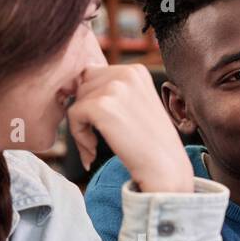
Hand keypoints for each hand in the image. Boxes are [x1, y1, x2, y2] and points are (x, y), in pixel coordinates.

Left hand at [67, 65, 193, 192]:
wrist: (165, 169)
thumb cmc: (152, 145)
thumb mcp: (138, 106)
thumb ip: (115, 92)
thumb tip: (81, 82)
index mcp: (136, 71)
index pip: (95, 76)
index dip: (93, 102)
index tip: (102, 127)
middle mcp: (127, 73)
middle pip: (84, 87)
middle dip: (85, 114)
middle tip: (95, 141)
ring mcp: (115, 88)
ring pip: (77, 101)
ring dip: (80, 127)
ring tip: (95, 147)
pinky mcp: (102, 106)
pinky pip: (74, 115)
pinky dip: (78, 136)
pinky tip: (93, 151)